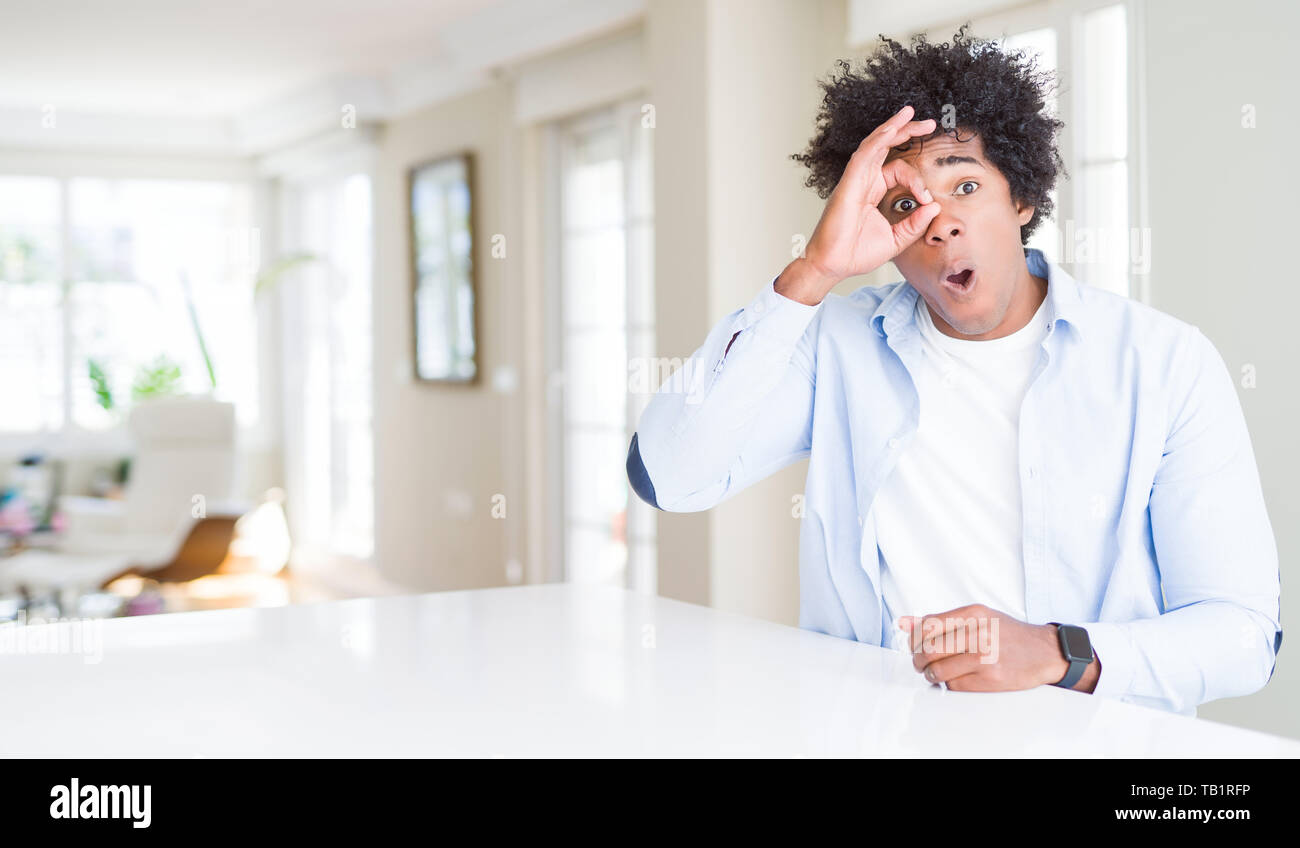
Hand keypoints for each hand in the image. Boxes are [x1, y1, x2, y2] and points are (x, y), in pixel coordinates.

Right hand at [777, 104, 940, 304]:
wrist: (834, 266)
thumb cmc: (856, 254)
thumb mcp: (896, 239)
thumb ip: (915, 224)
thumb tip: (935, 206)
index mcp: (873, 191)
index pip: (899, 171)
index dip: (917, 180)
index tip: (927, 199)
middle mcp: (863, 181)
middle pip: (886, 147)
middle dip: (907, 132)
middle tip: (929, 123)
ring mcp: (855, 181)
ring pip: (874, 144)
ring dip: (893, 127)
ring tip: (910, 114)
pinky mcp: (848, 184)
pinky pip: (864, 155)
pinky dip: (878, 140)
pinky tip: (892, 129)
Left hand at [899, 604, 1099, 692]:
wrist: (1045, 651)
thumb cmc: (1008, 633)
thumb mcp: (978, 617)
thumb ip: (941, 620)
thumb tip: (904, 623)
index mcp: (973, 613)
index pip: (927, 626)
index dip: (913, 640)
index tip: (913, 646)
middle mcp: (979, 632)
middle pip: (928, 649)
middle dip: (918, 660)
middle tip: (920, 663)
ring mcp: (986, 656)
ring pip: (938, 670)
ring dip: (930, 675)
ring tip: (934, 673)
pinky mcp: (992, 678)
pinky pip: (954, 685)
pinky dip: (947, 684)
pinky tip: (953, 679)